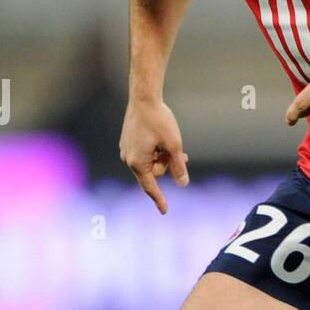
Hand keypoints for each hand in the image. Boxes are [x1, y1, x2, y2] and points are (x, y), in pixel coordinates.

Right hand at [119, 99, 188, 214]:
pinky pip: (145, 154)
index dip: (159, 199)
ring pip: (151, 162)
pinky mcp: (128, 142)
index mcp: (137, 162)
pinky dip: (156, 150)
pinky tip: (160, 137)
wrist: (144, 97)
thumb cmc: (159, 120)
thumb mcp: (174, 145)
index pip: (150, 187)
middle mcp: (128, 158)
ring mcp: (126, 150)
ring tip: (170, 142)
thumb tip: (183, 184)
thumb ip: (178, 167)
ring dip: (163, 156)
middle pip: (155, 172)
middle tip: (183, 155)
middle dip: (169, 165)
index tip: (165, 211)